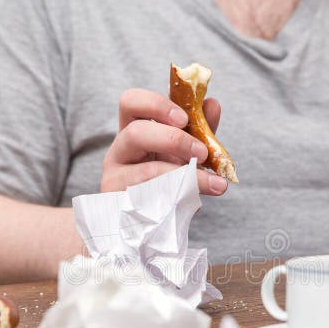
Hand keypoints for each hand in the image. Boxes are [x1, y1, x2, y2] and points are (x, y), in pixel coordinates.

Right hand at [101, 88, 228, 195]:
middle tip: (202, 152)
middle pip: (136, 133)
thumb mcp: (182, 153)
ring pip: (147, 172)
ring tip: (212, 184)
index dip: (156, 105)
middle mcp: (119, 152)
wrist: (150, 225)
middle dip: (174, 140)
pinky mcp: (121, 206)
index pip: (131, 102)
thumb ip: (198, 131)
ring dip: (185, 175)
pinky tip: (194, 200)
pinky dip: (177, 198)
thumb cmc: (165, 181)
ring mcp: (116, 179)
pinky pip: (151, 200)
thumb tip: (212, 104)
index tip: (184, 117)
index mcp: (132, 130)